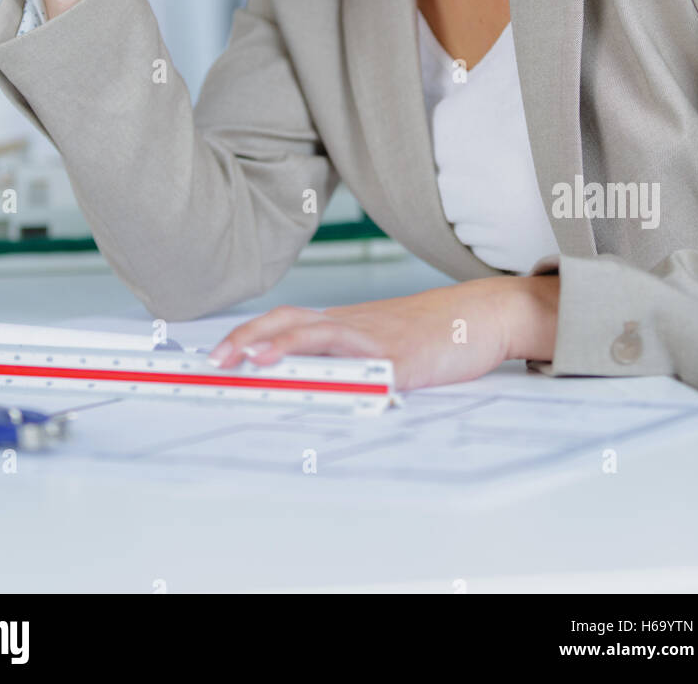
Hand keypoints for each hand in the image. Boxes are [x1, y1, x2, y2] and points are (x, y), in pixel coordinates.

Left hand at [207, 276, 560, 390]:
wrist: (480, 314)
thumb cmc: (430, 331)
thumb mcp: (379, 339)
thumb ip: (343, 356)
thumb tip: (302, 381)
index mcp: (344, 323)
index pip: (286, 320)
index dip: (250, 332)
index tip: (218, 350)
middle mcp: (354, 326)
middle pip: (292, 322)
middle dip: (251, 337)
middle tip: (218, 358)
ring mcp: (379, 341)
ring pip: (324, 335)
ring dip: (286, 346)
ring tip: (255, 360)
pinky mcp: (406, 360)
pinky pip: (372, 366)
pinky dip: (348, 373)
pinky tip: (333, 383)